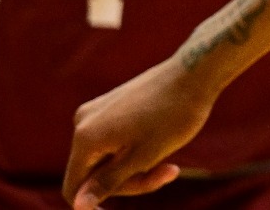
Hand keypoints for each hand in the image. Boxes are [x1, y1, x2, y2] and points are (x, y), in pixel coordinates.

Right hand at [62, 57, 213, 208]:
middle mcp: (83, 121)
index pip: (74, 188)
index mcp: (85, 136)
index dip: (93, 205)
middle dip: (128, 181)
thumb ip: (107, 183)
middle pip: (94, 174)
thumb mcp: (141, 158)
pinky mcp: (112, 105)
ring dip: (136, 167)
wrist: (195, 73)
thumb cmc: (172, 117)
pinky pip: (115, 141)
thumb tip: (77, 206)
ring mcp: (97, 111)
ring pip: (108, 159)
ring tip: (169, 163)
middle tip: (167, 174)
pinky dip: (136, 151)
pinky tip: (161, 144)